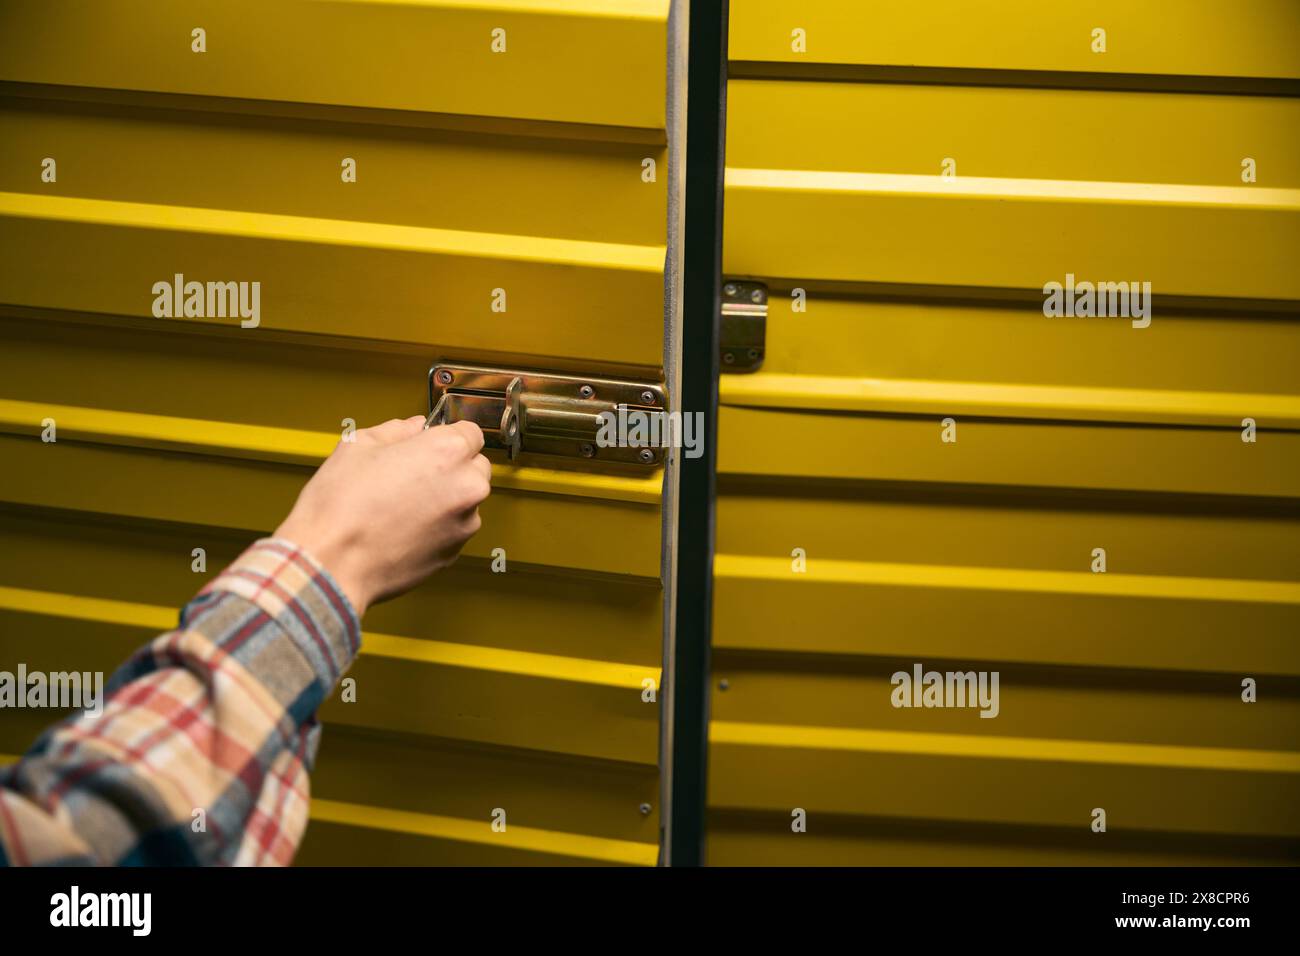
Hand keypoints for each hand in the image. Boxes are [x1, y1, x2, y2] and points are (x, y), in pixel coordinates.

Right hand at [274, 416, 490, 615]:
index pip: (471, 433)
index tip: (432, 442)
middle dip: (452, 466)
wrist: (331, 563)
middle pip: (476, 466)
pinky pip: (455, 528)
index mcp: (447, 451)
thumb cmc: (340, 508)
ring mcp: (464, 522)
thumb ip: (396, 430)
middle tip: (414, 472)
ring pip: (467, 500)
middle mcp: (465, 486)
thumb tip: (413, 427)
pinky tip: (405, 524)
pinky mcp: (455, 551)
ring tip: (403, 502)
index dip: (448, 435)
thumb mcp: (359, 446)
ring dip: (447, 497)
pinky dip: (439, 525)